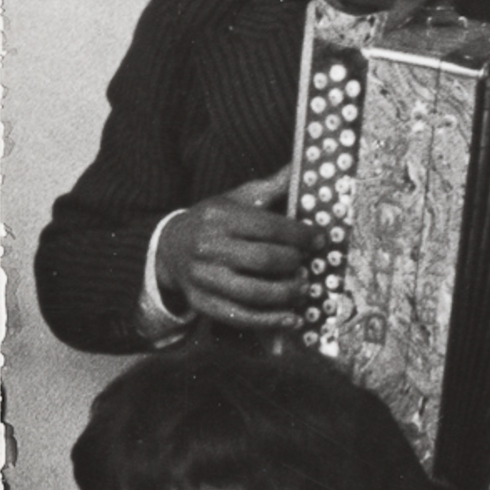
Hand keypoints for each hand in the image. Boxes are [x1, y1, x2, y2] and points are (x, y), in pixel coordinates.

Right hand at [154, 165, 316, 330]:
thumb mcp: (236, 199)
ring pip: (254, 292)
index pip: (267, 227)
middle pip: (263, 260)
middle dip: (293, 263)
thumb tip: (301, 167)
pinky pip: (240, 317)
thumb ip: (270, 188)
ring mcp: (204, 278)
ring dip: (287, 294)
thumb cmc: (213, 221)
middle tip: (308, 265)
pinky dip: (270, 322)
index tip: (320, 239)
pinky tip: (293, 319)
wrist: (169, 246)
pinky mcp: (202, 303)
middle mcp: (208, 247)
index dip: (299, 235)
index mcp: (219, 218)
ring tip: (303, 288)